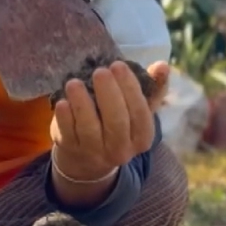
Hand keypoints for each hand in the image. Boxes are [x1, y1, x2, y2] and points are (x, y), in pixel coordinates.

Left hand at [49, 61, 170, 179]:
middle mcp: (120, 149)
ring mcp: (94, 152)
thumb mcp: (137, 111)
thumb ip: (153, 88)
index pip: (140, 113)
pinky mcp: (71, 150)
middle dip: (108, 93)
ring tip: (74, 83)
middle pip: (116, 121)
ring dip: (82, 104)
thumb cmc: (118, 125)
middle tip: (100, 71)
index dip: (130, 88)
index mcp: (142, 138)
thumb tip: (162, 65)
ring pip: (89, 128)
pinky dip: (64, 117)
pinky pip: (68, 133)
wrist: (88, 160)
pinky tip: (62, 101)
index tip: (118, 65)